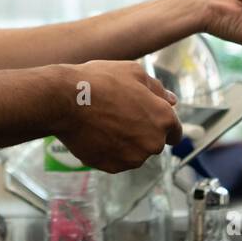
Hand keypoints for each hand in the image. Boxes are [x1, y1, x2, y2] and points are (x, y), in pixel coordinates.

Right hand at [53, 61, 183, 173]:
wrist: (66, 100)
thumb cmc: (101, 81)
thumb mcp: (134, 72)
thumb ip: (157, 89)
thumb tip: (172, 100)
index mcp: (163, 119)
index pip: (175, 132)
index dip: (163, 124)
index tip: (148, 119)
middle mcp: (153, 143)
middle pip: (153, 142)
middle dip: (142, 131)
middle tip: (119, 114)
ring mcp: (132, 158)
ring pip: (134, 152)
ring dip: (125, 142)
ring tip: (104, 122)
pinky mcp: (112, 167)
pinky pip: (116, 160)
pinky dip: (109, 150)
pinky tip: (96, 133)